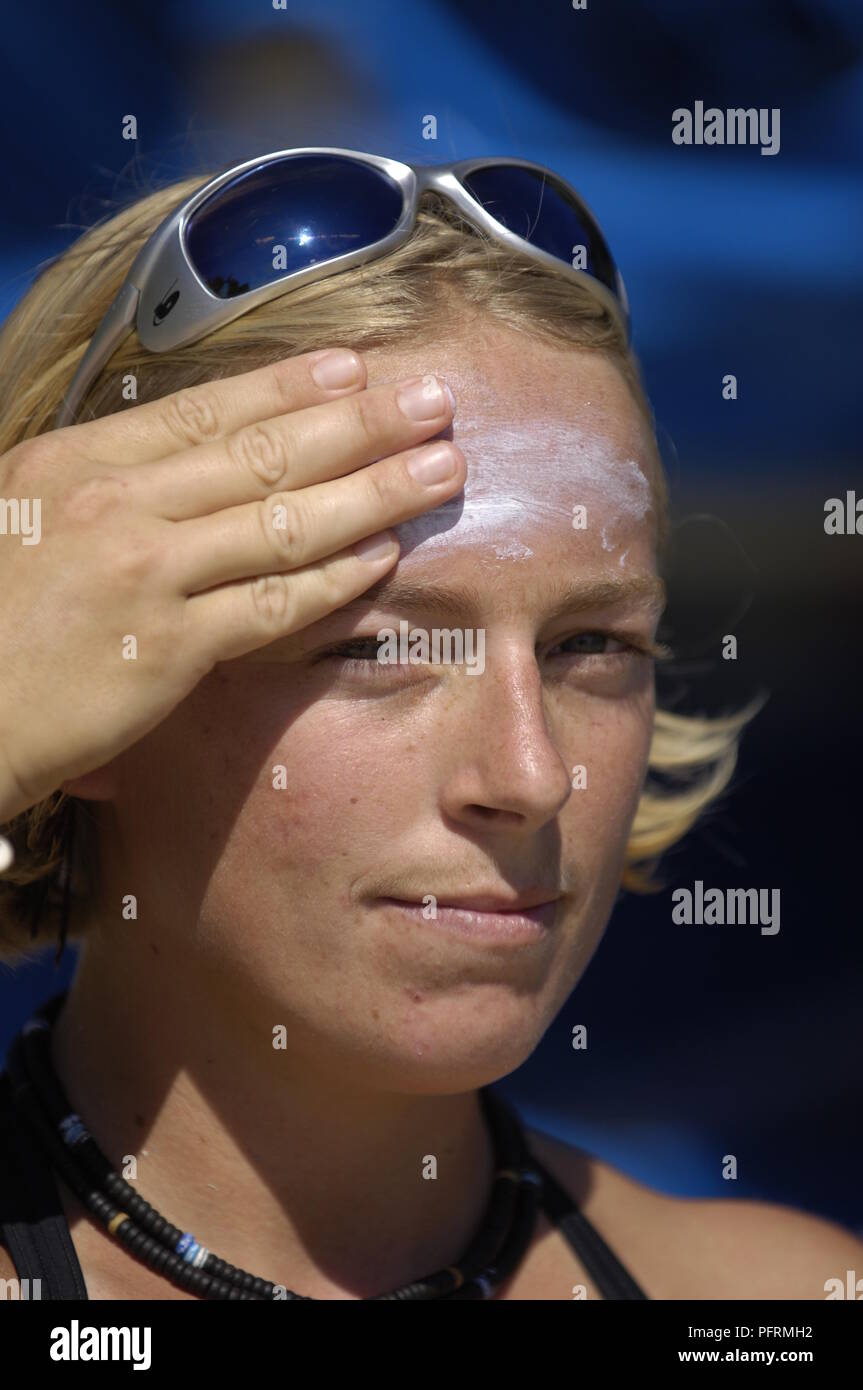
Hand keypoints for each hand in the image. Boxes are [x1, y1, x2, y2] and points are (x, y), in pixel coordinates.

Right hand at [0, 349, 463, 820]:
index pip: (204, 412)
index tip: (355, 368)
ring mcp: (146, 575)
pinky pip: (271, 607)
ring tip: (441, 470)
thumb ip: (112, 484)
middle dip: (361, 425)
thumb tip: (195, 463)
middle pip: (263, 454)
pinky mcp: (168, 649)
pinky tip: (382, 559)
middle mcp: (118, 505)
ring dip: (373, 493)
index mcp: (79, 461)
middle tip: (433, 400)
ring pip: (283, 522)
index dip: (289, 386)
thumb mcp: (30, 513)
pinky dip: (332, 582)